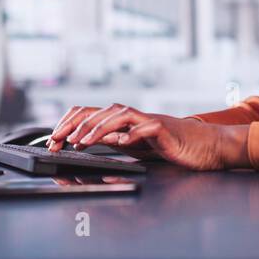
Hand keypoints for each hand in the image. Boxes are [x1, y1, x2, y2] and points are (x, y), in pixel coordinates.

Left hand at [49, 104, 248, 170]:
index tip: (53, 140)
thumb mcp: (136, 145)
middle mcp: (132, 116)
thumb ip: (116, 141)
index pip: (89, 115)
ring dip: (96, 128)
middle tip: (58, 140)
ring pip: (116, 115)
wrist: (205, 146)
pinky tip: (121, 142)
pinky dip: (130, 134)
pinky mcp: (163, 129)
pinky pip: (144, 127)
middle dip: (73, 125)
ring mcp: (147, 120)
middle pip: (96, 112)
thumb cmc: (172, 145)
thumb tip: (92, 140)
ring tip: (81, 142)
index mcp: (123, 120)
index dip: (68, 124)